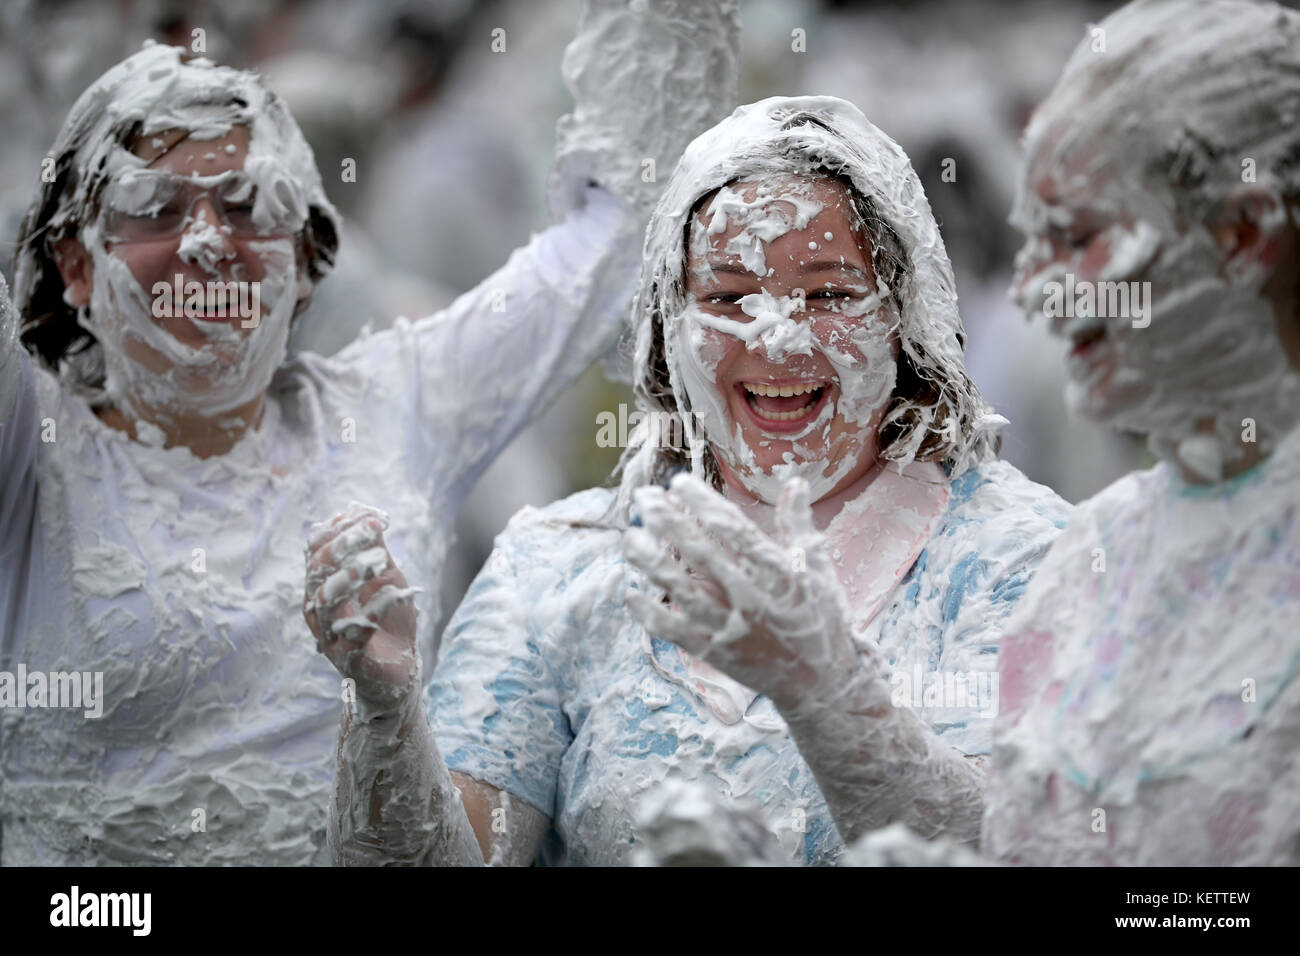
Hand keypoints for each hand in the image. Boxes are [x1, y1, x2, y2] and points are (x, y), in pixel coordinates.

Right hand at [303, 503, 421, 716]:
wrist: (400, 669)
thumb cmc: (387, 620)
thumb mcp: (385, 576)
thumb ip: (374, 547)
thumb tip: (365, 511)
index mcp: (321, 585)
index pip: (315, 550)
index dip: (339, 529)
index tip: (372, 516)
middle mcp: (317, 609)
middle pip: (316, 572)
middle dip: (342, 545)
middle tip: (373, 530)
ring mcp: (329, 635)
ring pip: (324, 601)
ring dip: (350, 575)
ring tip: (378, 559)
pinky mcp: (348, 659)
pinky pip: (355, 632)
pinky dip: (376, 608)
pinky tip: (398, 591)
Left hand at [621, 473, 864, 710]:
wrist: (823, 683)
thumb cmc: (821, 618)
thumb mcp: (816, 568)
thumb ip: (798, 524)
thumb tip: (795, 481)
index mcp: (779, 573)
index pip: (734, 530)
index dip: (704, 504)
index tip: (678, 482)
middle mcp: (752, 599)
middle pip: (702, 554)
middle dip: (669, 523)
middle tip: (644, 499)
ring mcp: (731, 629)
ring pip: (682, 591)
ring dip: (652, 563)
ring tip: (630, 537)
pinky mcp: (717, 654)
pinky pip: (677, 633)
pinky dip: (651, 614)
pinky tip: (631, 592)